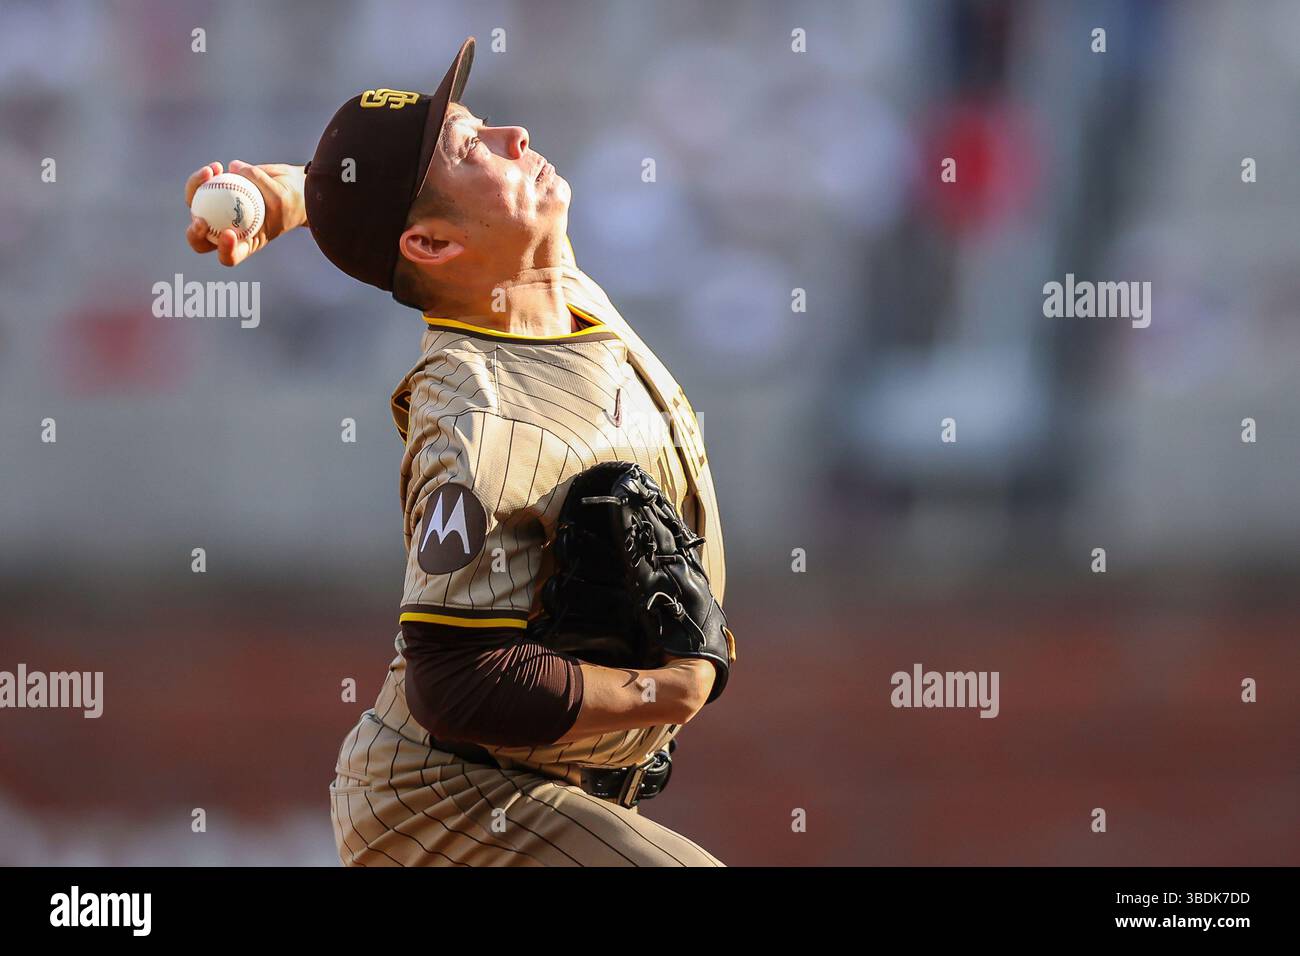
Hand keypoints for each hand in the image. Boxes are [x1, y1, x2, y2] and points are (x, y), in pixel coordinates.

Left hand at [184, 160, 306, 266]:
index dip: (225, 250)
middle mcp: (228, 231)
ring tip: (211, 172)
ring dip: (196, 189)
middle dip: (195, 233)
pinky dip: (206, 177)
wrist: (292, 187)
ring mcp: (219, 213)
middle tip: (200, 219)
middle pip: (203, 240)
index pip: (230, 256)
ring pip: (196, 207)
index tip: (230, 233)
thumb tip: (233, 167)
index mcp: (246, 244)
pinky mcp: (216, 194)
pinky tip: (216, 167)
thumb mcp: (281, 196)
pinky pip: (202, 187)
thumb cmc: (291, 200)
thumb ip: (259, 182)